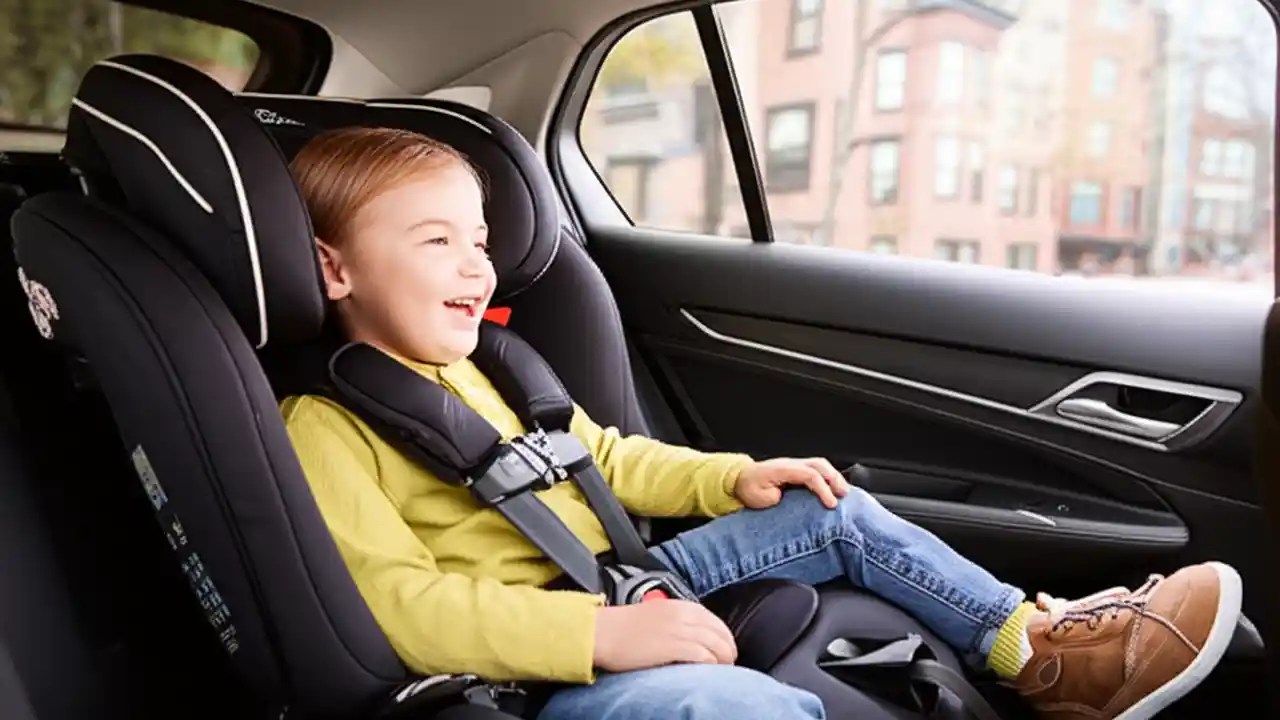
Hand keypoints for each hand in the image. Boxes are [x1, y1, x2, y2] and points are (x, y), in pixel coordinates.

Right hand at [593, 600, 736, 671]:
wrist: (601, 632)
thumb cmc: (622, 627)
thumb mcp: (655, 615)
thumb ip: (676, 620)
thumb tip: (692, 636)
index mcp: (679, 605)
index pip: (714, 620)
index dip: (724, 636)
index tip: (725, 648)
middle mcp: (682, 615)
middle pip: (719, 632)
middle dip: (728, 649)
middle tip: (729, 662)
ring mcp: (678, 630)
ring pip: (716, 645)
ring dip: (723, 659)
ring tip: (722, 670)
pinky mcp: (672, 646)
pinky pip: (703, 655)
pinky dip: (711, 664)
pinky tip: (709, 671)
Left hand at [734, 457, 849, 509]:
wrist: (740, 478)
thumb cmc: (750, 488)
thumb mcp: (759, 497)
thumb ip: (776, 498)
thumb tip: (791, 499)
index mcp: (783, 469)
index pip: (809, 475)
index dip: (823, 489)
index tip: (831, 504)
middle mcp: (791, 463)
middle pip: (819, 465)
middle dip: (834, 479)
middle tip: (844, 496)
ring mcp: (794, 464)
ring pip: (820, 464)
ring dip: (834, 477)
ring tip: (843, 492)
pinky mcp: (796, 469)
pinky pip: (816, 469)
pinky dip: (828, 477)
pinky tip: (834, 488)